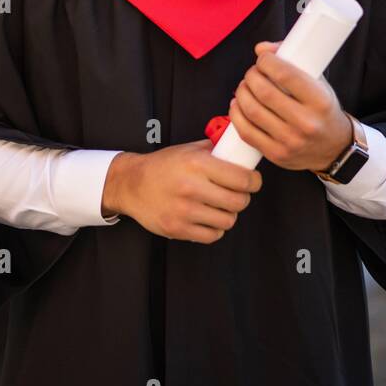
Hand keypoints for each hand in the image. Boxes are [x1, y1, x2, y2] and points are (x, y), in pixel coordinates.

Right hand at [101, 140, 261, 242]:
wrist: (131, 184)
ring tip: (221, 206)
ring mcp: (184, 211)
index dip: (254, 181)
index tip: (253, 181)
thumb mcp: (188, 150)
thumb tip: (242, 150)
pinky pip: (212, 235)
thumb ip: (215, 149)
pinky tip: (209, 218)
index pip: (242, 178)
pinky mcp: (177, 229)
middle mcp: (191, 187)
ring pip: (227, 221)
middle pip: (238, 202)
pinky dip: (215, 229)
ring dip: (228, 214)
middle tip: (238, 194)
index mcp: (197, 164)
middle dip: (243, 198)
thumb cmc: (162, 166)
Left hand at [228, 41, 353, 172]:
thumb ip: (293, 62)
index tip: (263, 59)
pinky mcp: (276, 155)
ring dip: (241, 93)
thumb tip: (261, 48)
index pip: (285, 74)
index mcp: (320, 102)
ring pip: (251, 111)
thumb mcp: (318, 83)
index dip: (267, 61)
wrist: (334, 149)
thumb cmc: (323, 110)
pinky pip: (246, 132)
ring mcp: (290, 142)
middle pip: (264, 92)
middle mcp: (306, 123)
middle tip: (253, 73)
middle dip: (251, 76)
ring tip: (245, 86)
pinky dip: (236, 114)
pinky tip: (238, 104)